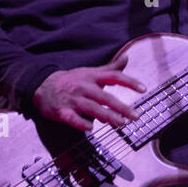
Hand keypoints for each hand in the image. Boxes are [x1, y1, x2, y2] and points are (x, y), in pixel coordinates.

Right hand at [32, 54, 146, 130]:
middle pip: (105, 97)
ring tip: (121, 124)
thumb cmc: (72, 80)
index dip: (129, 82)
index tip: (143, 89)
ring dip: (107, 116)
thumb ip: (110, 68)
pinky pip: (73, 119)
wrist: (43, 86)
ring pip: (92, 108)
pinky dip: (81, 123)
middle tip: (136, 116)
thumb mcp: (90, 72)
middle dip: (122, 107)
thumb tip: (126, 58)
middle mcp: (84, 87)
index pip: (114, 77)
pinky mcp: (62, 111)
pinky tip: (91, 128)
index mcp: (92, 77)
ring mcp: (73, 99)